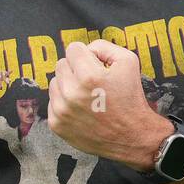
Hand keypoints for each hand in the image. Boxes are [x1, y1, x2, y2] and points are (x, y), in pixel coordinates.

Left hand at [47, 40, 169, 168]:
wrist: (132, 137)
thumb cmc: (131, 98)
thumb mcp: (128, 62)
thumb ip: (104, 47)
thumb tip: (86, 48)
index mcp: (89, 76)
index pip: (73, 49)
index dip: (85, 55)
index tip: (93, 65)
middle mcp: (72, 94)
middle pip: (61, 64)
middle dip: (75, 69)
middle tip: (91, 81)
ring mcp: (61, 111)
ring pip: (54, 83)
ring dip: (67, 85)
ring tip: (86, 96)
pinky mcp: (56, 124)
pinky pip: (52, 102)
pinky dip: (64, 103)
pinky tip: (80, 109)